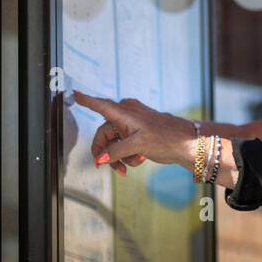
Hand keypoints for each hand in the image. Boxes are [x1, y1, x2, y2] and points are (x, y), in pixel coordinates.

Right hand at [72, 91, 195, 175]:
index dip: (86, 100)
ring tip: (133, 164)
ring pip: (113, 143)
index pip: (100, 105)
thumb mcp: (139, 145)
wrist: (188, 144)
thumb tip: (99, 159)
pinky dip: (127, 155)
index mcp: (124, 112)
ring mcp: (131, 125)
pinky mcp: (137, 134)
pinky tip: (139, 160)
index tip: (73, 93)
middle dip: (107, 153)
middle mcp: (125, 115)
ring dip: (119, 157)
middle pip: (103, 135)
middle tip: (112, 168)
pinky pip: (123, 146)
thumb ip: (116, 151)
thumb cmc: (166, 138)